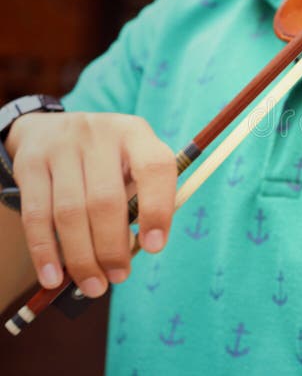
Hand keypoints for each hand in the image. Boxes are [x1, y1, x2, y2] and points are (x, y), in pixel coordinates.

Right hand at [5, 113, 175, 297]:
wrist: (53, 129)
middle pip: (106, 200)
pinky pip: (36, 215)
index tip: (155, 247)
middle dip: (113, 248)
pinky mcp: (29, 164)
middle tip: (119, 278)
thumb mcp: (132, 165)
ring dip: (82, 258)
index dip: (158, 210)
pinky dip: (45, 252)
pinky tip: (54, 278)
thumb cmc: (108, 161)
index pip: (155, 168)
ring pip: (70, 213)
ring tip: (94, 286)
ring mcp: (61, 147)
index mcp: (136, 133)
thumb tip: (137, 251)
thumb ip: (141, 200)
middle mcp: (99, 135)